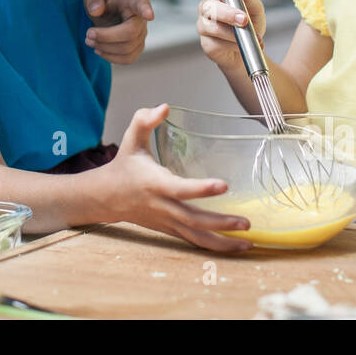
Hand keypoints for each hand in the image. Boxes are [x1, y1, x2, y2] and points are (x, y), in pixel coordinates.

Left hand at [83, 0, 152, 64]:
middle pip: (130, 33)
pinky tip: (99, 50)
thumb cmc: (101, 2)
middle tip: (88, 34)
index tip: (149, 15)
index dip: (146, 11)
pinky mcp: (137, 48)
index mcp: (131, 1)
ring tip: (89, 41)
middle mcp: (140, 18)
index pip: (141, 5)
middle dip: (106, 37)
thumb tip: (96, 10)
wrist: (104, 14)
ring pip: (127, 49)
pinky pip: (128, 59)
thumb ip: (93, 0)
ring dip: (105, 48)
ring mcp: (141, 35)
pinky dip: (110, 57)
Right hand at [95, 104, 253, 252]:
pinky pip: (194, 241)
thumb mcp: (131, 139)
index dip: (201, 189)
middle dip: (221, 223)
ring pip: (196, 237)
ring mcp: (167, 221)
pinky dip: (214, 247)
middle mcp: (163, 206)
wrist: (107, 197)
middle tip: (245, 222)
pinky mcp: (170, 229)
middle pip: (194, 220)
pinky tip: (235, 247)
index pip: (180, 189)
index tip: (223, 185)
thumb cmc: (125, 165)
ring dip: (223, 242)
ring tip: (248, 244)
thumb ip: (145, 120)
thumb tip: (164, 107)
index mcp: (156, 183)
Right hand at [197, 0, 266, 71]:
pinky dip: (234, 45)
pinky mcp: (207, 44)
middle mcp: (207, 6)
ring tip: (249, 35)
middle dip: (228, 13)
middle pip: (208, 6)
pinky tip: (243, 45)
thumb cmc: (249, 22)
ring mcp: (204, 26)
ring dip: (232, 32)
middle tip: (244, 19)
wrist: (250, 49)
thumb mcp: (255, 7)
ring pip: (212, 27)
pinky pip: (217, 44)